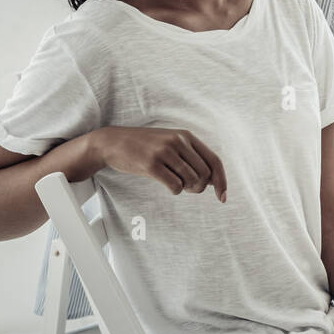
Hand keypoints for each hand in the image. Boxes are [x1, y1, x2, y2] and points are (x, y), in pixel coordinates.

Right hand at [91, 126, 226, 200]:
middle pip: (205, 174)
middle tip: (188, 188)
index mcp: (186, 136)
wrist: (111, 142)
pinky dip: (175, 191)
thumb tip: (215, 181)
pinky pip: (175, 186)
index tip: (222, 197)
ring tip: (176, 184)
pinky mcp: (151, 164)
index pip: (214, 161)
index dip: (222, 181)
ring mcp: (164, 152)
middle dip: (200, 187)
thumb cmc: (145, 147)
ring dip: (187, 189)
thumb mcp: (171, 144)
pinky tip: (168, 186)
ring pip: (191, 180)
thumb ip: (192, 158)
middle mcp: (178, 141)